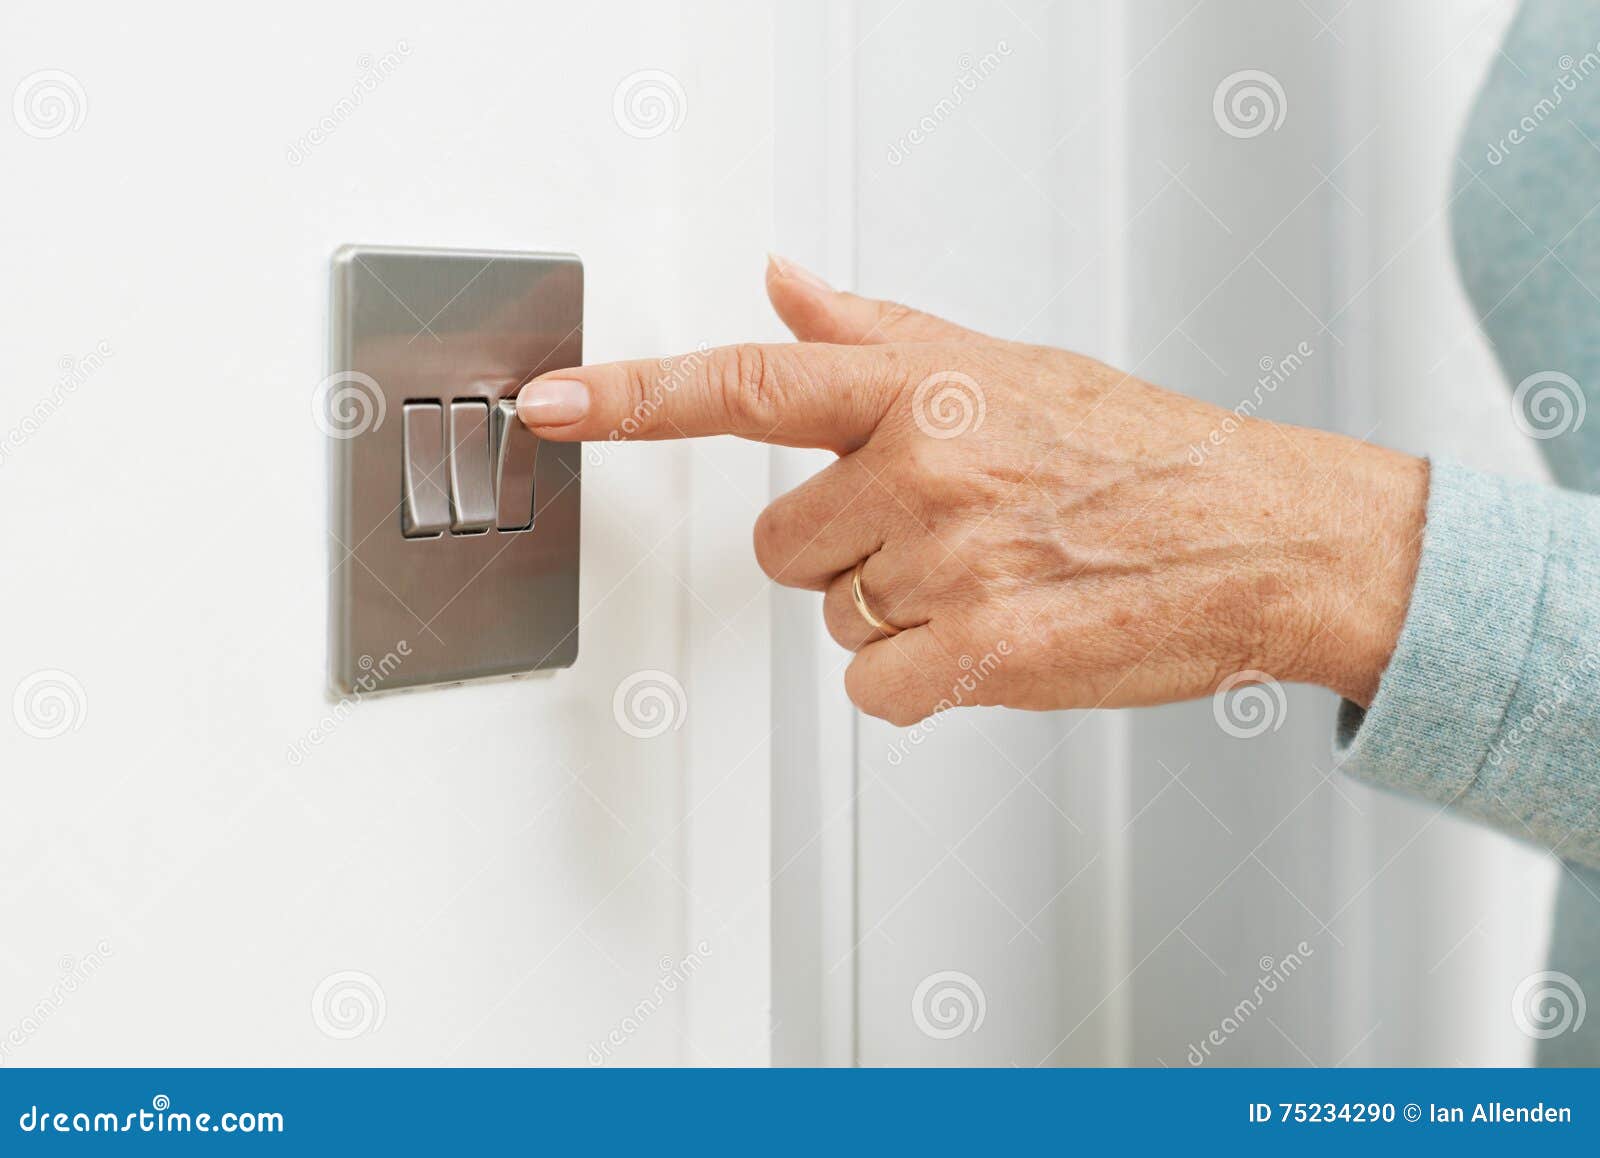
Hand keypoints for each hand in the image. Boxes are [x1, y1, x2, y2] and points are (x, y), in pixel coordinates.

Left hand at [516, 257, 1427, 724]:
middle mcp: (924, 463)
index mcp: (921, 387)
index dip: (632, 397)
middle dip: (844, 551)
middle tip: (945, 536)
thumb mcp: (1006, 364)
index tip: (551, 406)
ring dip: (900, 616)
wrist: (1261, 533)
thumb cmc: (1140, 449)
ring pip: (837, 621)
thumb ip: (877, 333)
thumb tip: (783, 285)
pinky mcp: (981, 652)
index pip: (747, 383)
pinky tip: (999, 639)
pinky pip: (879, 688)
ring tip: (994, 580)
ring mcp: (949, 560)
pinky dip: (925, 683)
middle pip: (781, 545)